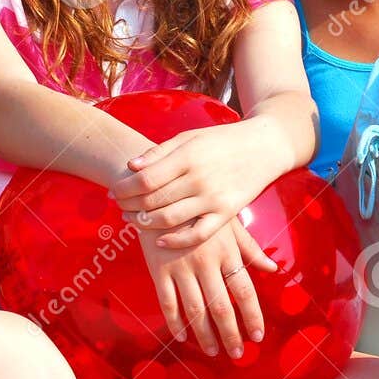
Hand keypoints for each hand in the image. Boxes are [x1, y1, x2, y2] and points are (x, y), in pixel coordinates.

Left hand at [110, 124, 266, 249]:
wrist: (264, 147)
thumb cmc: (221, 141)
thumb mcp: (189, 137)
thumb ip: (160, 153)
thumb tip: (131, 167)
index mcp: (187, 157)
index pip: (145, 180)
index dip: (124, 189)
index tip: (114, 192)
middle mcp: (199, 178)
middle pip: (153, 200)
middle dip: (129, 205)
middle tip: (118, 207)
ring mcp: (213, 198)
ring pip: (169, 219)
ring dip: (144, 222)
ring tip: (132, 219)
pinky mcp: (227, 213)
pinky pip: (198, 234)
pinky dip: (176, 241)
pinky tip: (160, 240)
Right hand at [138, 218, 276, 357]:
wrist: (158, 192)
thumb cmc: (197, 208)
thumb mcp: (227, 223)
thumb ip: (249, 248)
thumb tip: (273, 269)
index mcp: (226, 251)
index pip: (245, 291)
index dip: (252, 316)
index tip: (257, 337)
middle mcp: (205, 262)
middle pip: (221, 307)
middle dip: (231, 334)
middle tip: (237, 354)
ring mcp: (180, 267)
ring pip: (195, 310)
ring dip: (205, 334)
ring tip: (212, 351)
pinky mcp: (158, 269)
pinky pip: (168, 302)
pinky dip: (175, 323)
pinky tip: (182, 337)